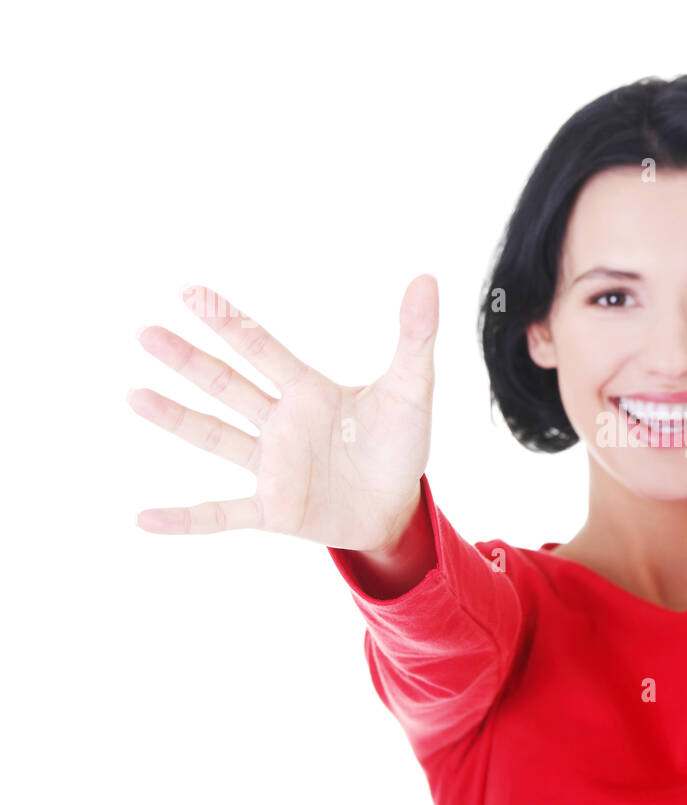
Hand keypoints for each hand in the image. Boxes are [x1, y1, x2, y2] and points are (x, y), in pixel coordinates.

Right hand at [129, 276, 439, 551]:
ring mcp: (273, 467)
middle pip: (227, 385)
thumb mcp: (413, 389)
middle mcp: (281, 424)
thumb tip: (427, 279)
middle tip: (146, 333)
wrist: (400, 505)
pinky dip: (185, 519)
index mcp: (309, 392)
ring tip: (135, 395)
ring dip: (176, 419)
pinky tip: (145, 519)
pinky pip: (222, 515)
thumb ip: (415, 336)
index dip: (229, 323)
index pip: (262, 350)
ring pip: (216, 437)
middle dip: (189, 360)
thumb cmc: (400, 443)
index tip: (192, 292)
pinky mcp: (275, 510)